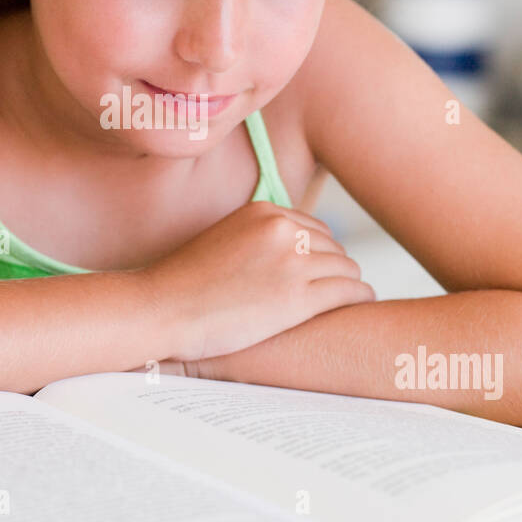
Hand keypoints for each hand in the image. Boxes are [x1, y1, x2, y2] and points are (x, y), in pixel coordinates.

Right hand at [139, 200, 375, 361]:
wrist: (162, 309)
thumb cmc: (184, 285)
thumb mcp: (222, 241)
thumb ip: (255, 239)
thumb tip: (281, 256)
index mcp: (263, 212)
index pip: (313, 228)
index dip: (319, 253)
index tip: (319, 272)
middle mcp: (283, 230)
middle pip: (333, 246)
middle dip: (334, 268)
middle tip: (335, 289)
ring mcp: (293, 262)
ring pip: (347, 268)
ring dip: (349, 284)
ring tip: (349, 300)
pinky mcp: (298, 297)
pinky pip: (349, 291)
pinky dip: (359, 298)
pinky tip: (359, 306)